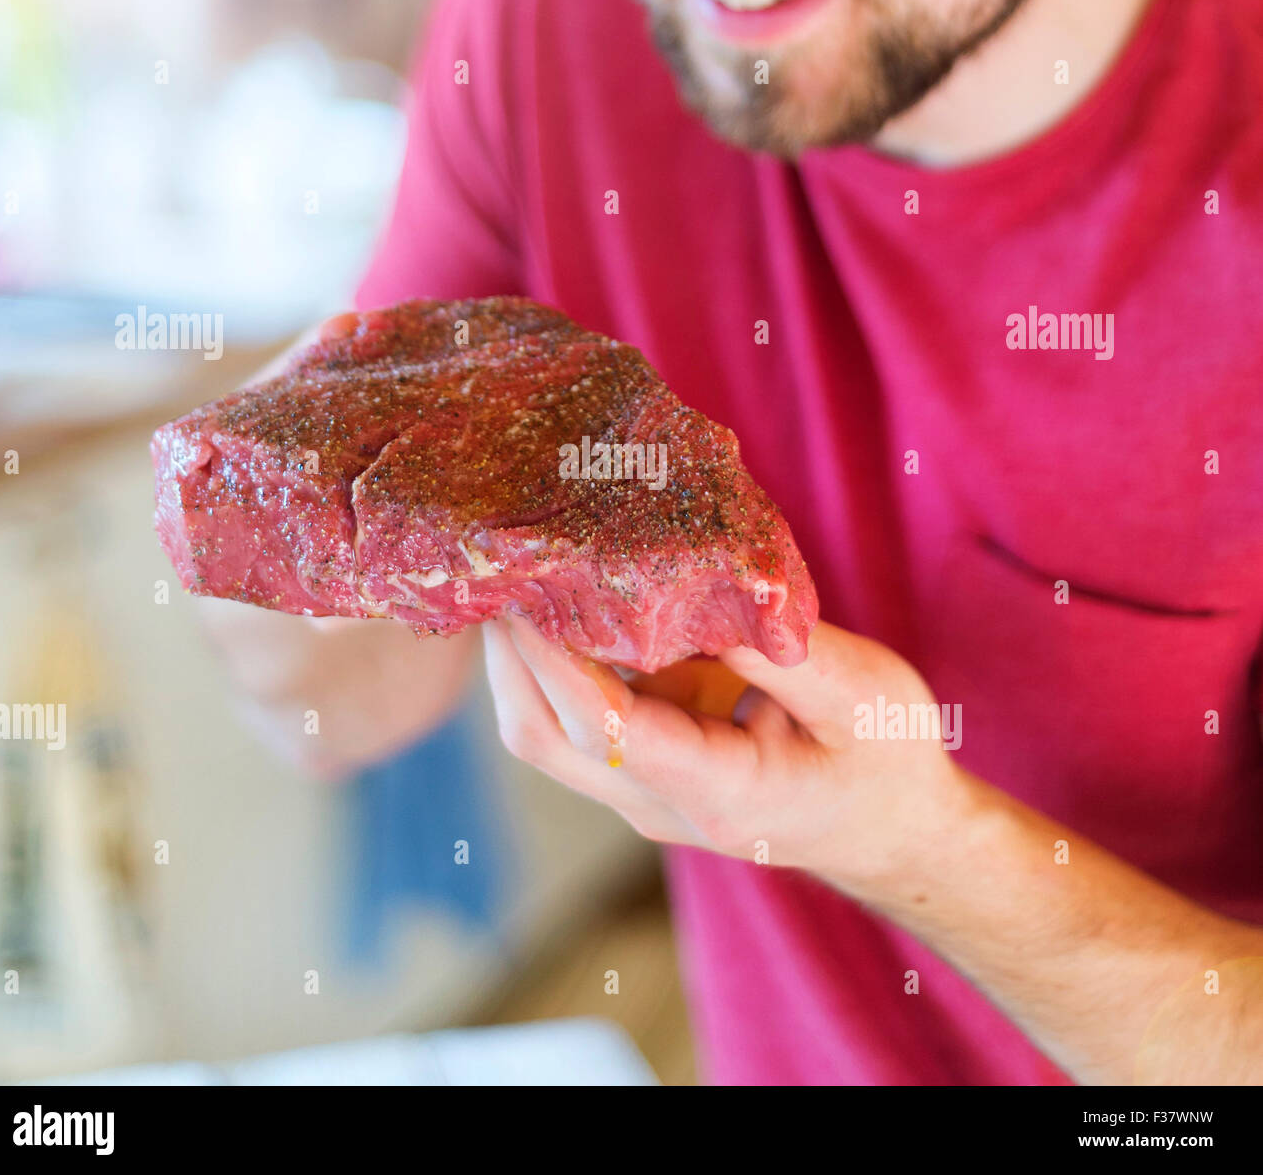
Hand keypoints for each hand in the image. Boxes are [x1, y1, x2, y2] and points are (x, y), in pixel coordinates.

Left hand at [482, 613, 975, 892]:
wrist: (893, 832)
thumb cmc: (886, 763)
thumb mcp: (857, 694)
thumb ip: (774, 648)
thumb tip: (692, 588)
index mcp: (717, 792)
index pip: (602, 725)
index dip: (552, 654)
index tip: (523, 585)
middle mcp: (658, 805)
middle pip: (542, 734)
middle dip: (509, 651)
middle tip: (501, 562)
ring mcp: (642, 793)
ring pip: (546, 730)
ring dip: (522, 656)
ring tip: (521, 569)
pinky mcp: (643, 770)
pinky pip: (577, 717)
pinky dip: (557, 662)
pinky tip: (567, 600)